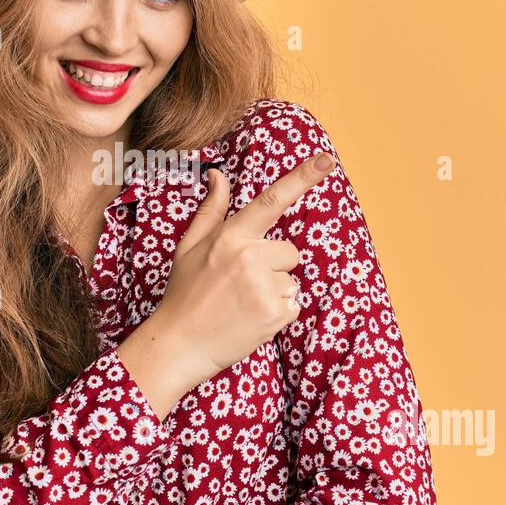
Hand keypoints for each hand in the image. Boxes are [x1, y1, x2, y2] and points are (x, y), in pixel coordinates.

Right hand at [149, 151, 337, 387]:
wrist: (178, 345)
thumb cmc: (184, 294)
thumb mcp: (189, 247)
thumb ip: (211, 210)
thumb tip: (218, 175)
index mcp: (230, 236)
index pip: (271, 200)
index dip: (302, 178)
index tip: (327, 159)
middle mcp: (249, 257)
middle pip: (289, 251)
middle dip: (274, 266)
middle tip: (241, 285)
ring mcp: (263, 286)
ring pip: (291, 280)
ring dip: (274, 292)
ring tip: (242, 305)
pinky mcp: (275, 313)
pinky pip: (293, 305)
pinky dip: (277, 314)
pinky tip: (250, 319)